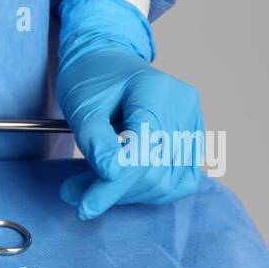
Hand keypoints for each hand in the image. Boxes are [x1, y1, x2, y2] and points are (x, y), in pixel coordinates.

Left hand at [56, 0, 204, 219]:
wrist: (105, 60)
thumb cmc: (90, 80)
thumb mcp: (81, 108)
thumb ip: (95, 142)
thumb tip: (111, 175)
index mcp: (157, 92)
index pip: (141, 154)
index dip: (112, 187)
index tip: (83, 207)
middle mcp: (184, 105)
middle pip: (156, 172)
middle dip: (115, 192)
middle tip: (75, 194)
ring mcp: (193, 120)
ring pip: (170, 183)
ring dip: (130, 195)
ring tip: (93, 187)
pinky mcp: (193, 135)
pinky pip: (181, 178)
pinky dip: (151, 190)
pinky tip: (122, 184)